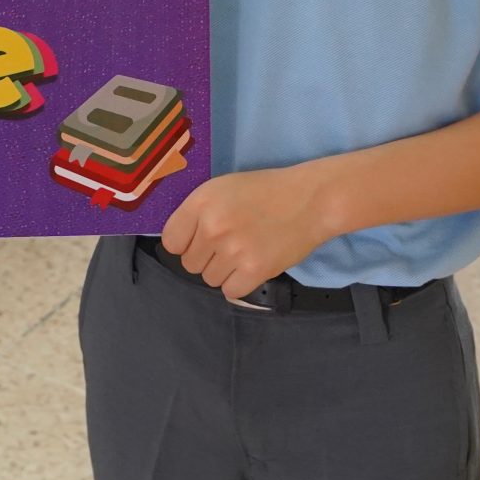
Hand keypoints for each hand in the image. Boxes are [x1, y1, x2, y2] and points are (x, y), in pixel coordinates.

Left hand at [159, 167, 331, 300]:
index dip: (183, 243)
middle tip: (227, 244)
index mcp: (201, 202)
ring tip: (242, 252)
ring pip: (209, 278)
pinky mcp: (255, 270)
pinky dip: (239, 283)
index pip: (171, 241)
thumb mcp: (221, 188)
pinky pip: (230, 291)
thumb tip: (180, 242)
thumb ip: (197, 212)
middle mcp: (213, 227)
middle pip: (189, 263)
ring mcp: (233, 250)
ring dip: (223, 270)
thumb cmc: (264, 191)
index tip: (198, 240)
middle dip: (205, 257)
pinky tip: (250, 266)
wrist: (308, 200)